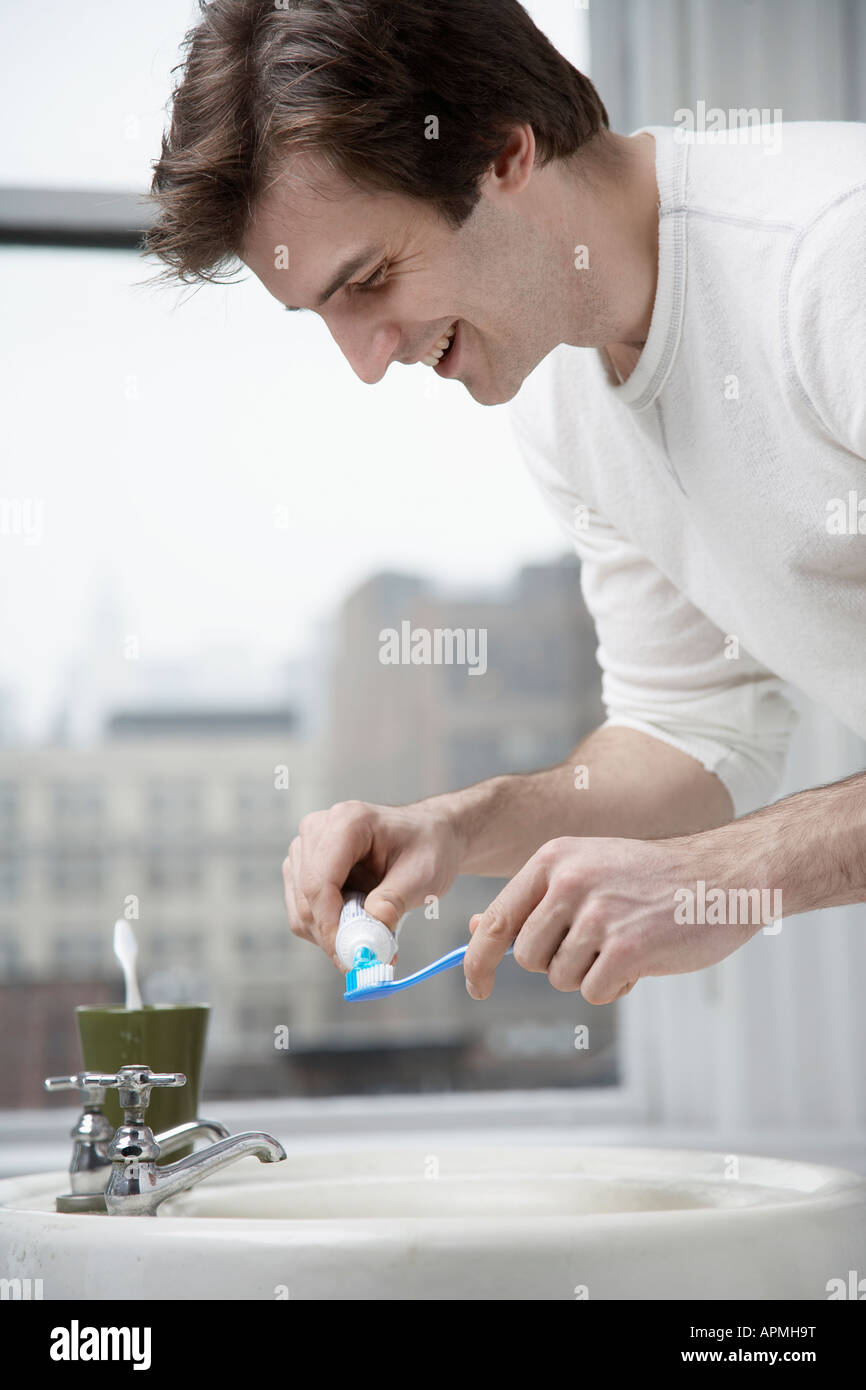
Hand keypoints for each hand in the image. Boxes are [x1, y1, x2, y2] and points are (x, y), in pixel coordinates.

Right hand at [282, 799, 461, 967]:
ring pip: (301, 910)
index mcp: (347, 822)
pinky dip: (328, 930)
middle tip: (367, 959)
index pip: (320, 881)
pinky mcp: (301, 869)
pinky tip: (358, 925)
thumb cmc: (427, 848)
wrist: (426, 835)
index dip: (330, 924)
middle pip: (307, 898)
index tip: (352, 956)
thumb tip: (367, 938)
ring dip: (331, 935)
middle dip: (334, 936)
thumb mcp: (423, 875)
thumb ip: (394, 902)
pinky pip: (302, 913)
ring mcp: (304, 849)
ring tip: (372, 936)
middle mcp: (317, 830)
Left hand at [464, 831, 769, 1002]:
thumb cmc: (653, 879)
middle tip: (596, 945)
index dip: (478, 960)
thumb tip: (477, 931)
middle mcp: (569, 882)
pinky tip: (642, 959)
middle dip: (556, 962)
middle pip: (528, 956)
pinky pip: (593, 991)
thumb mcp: (588, 869)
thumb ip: (535, 900)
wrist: (722, 875)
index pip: (497, 920)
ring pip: (560, 977)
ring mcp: (598, 915)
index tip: (477, 986)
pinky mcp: (626, 948)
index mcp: (554, 859)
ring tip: (625, 944)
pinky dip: (614, 986)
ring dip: (589, 974)